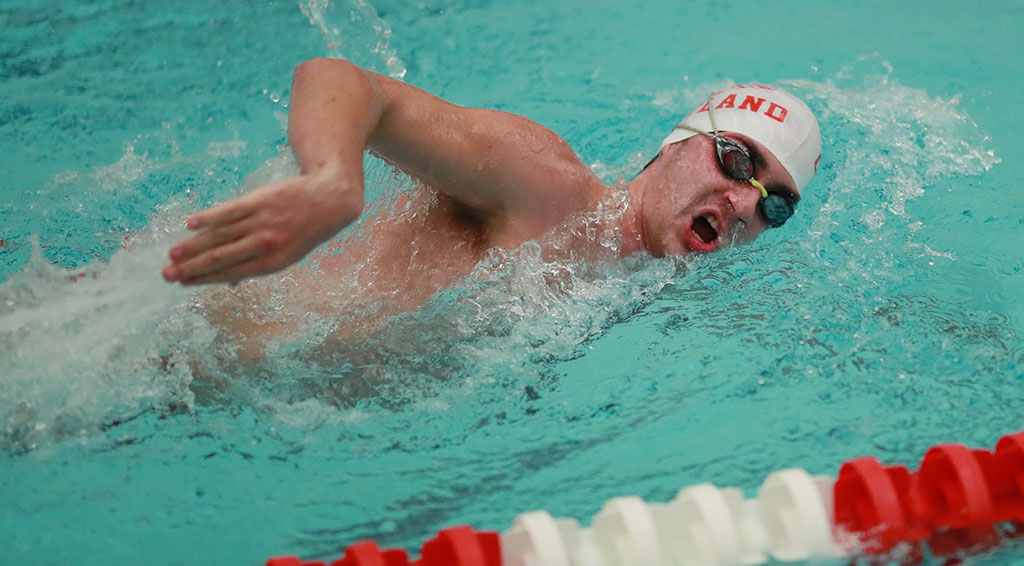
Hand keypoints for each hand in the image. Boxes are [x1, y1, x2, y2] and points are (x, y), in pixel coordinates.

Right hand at [162, 169, 362, 284]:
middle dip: (192, 267)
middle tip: (167, 274)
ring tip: (173, 253)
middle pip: (221, 258)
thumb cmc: (303, 232)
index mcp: (272, 264)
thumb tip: (228, 285)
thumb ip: (256, 266)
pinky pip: (230, 211)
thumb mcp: (287, 255)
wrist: (329, 200)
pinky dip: (209, 218)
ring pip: (221, 236)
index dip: (204, 279)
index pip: (230, 273)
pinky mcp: (260, 200)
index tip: (182, 283)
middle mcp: (266, 245)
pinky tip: (191, 225)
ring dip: (194, 246)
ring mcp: (263, 222)